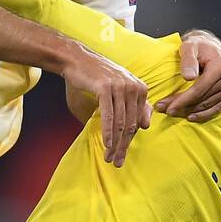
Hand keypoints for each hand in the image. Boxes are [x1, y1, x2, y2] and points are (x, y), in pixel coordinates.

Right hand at [60, 43, 149, 166]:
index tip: (123, 155)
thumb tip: (144, 127)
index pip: (137, 121)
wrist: (76, 59)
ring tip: (110, 158)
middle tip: (117, 162)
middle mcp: (134, 87)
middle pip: (130, 124)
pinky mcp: (106, 88)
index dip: (130, 140)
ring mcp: (121, 87)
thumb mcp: (117, 91)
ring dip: (115, 143)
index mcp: (140, 88)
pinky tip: (106, 145)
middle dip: (124, 146)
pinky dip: (108, 133)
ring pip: (120, 123)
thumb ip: (131, 108)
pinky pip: (109, 116)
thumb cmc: (95, 77)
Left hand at [155, 30, 220, 121]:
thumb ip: (188, 60)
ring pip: (209, 106)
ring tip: (174, 113)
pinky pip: (218, 108)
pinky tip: (191, 116)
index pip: (199, 90)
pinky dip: (204, 114)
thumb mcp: (189, 46)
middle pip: (203, 99)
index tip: (168, 107)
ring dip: (190, 112)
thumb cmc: (199, 46)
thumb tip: (188, 77)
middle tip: (164, 110)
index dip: (182, 100)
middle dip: (182, 107)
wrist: (213, 46)